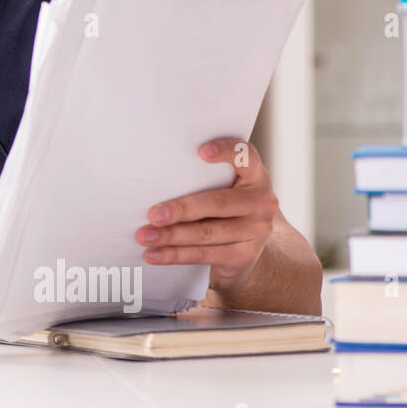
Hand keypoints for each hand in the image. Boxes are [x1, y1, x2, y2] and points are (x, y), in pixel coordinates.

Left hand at [135, 138, 280, 295]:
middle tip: (153, 215)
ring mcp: (256, 231)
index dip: (226, 151)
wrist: (249, 245)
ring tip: (145, 236)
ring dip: (171, 236)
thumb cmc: (224, 207)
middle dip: (182, 209)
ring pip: (208, 233)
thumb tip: (153, 182)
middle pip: (218, 203)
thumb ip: (201, 180)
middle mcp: (261, 202)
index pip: (245, 156)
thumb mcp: (223, 188)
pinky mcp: (245, 256)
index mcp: (254, 176)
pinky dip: (175, 255)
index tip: (201, 152)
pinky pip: (205, 254)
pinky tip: (154, 254)